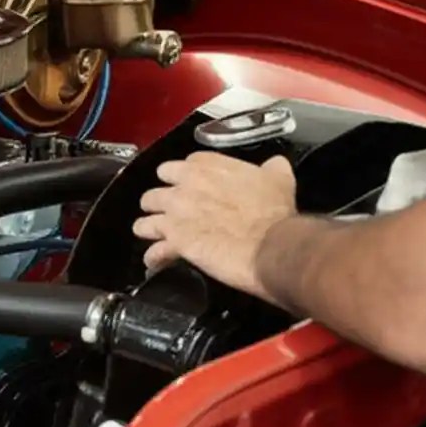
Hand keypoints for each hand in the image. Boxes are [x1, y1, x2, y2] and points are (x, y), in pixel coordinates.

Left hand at [132, 152, 295, 301]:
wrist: (270, 244)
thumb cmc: (274, 211)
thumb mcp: (278, 179)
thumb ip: (271, 168)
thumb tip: (274, 164)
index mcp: (206, 166)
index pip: (181, 166)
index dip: (185, 178)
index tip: (191, 187)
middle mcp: (184, 185)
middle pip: (157, 190)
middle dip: (161, 201)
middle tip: (170, 211)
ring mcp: (175, 213)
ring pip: (147, 218)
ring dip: (149, 227)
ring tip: (153, 235)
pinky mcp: (174, 241)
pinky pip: (155, 251)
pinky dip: (154, 257)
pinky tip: (156, 262)